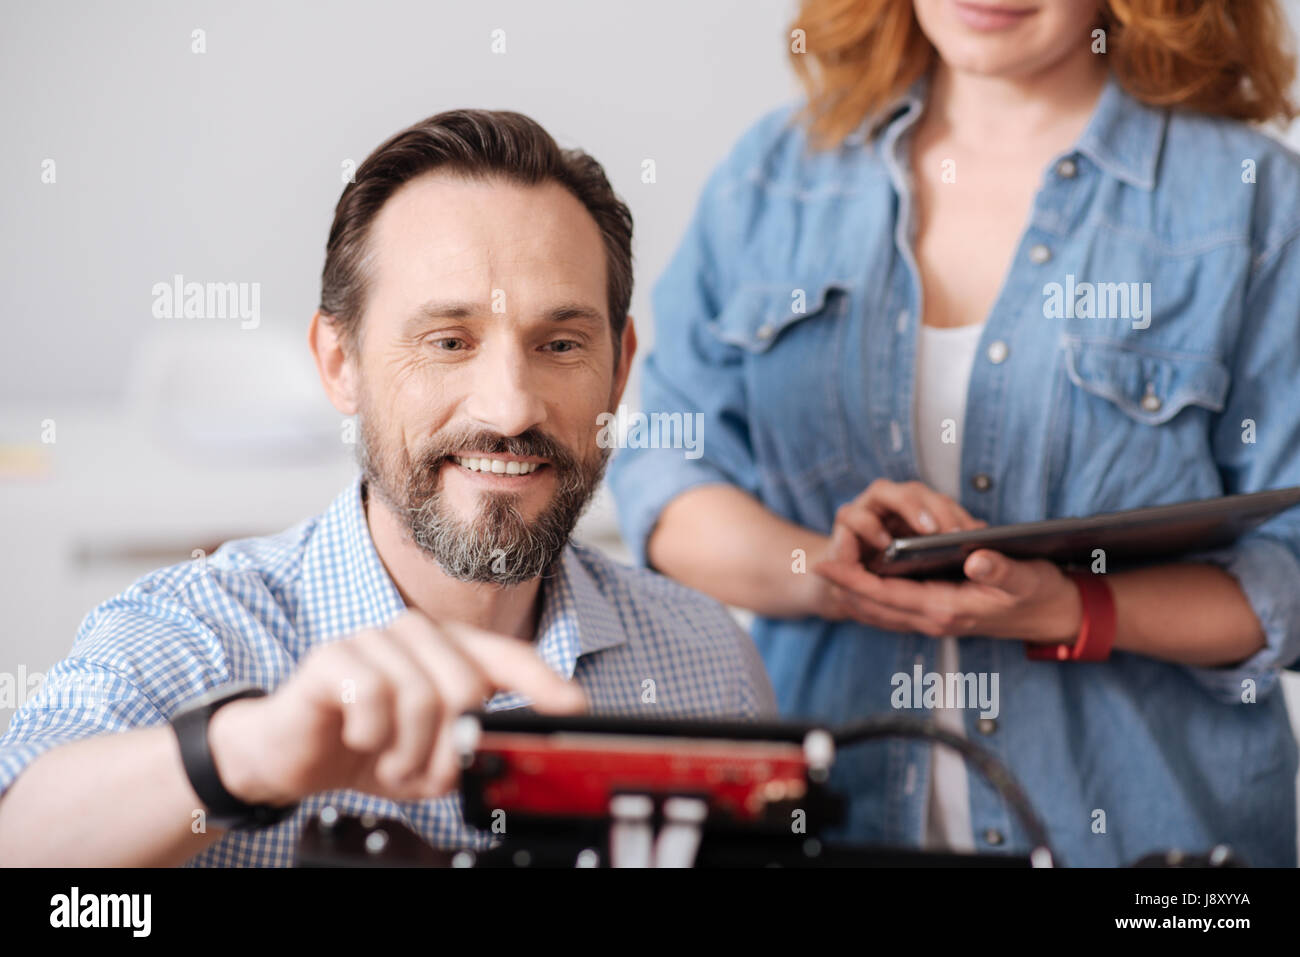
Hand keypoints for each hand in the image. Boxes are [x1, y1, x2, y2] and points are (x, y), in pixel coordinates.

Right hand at [209, 610, 586, 806]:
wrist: (290, 756)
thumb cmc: (364, 748)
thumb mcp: (429, 758)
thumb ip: (469, 749)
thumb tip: (509, 752)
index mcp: (447, 652)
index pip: (508, 657)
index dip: (544, 682)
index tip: (574, 707)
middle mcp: (415, 635)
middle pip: (466, 685)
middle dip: (452, 747)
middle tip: (429, 774)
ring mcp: (373, 640)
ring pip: (422, 695)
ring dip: (410, 750)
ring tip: (394, 764)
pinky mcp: (333, 657)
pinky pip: (374, 695)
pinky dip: (374, 735)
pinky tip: (362, 740)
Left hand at [811, 479, 1079, 639]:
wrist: (1055, 614)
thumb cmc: (1040, 592)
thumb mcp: (1025, 576)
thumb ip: (1000, 569)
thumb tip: (976, 559)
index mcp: (949, 609)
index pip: (889, 596)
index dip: (854, 579)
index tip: (825, 563)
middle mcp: (936, 618)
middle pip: (876, 606)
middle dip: (843, 587)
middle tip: (814, 564)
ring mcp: (938, 619)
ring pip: (883, 611)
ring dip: (854, 595)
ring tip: (828, 575)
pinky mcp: (942, 613)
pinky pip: (897, 610)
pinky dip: (874, 599)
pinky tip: (861, 586)